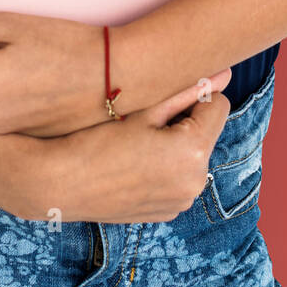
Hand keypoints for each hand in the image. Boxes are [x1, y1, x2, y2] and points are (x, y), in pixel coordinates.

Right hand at [14, 74, 233, 222]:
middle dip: (184, 123)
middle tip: (144, 123)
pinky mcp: (167, 213)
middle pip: (205, 133)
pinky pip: (178, 180)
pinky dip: (165, 170)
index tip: (164, 101)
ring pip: (192, 156)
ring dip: (175, 146)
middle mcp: (195, 182)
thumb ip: (189, 90)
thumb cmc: (97, 138)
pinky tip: (134, 165)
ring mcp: (181, 202)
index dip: (194, 97)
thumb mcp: (144, 109)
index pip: (218, 106)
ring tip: (136, 144)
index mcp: (193, 151)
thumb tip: (226, 74)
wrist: (60, 182)